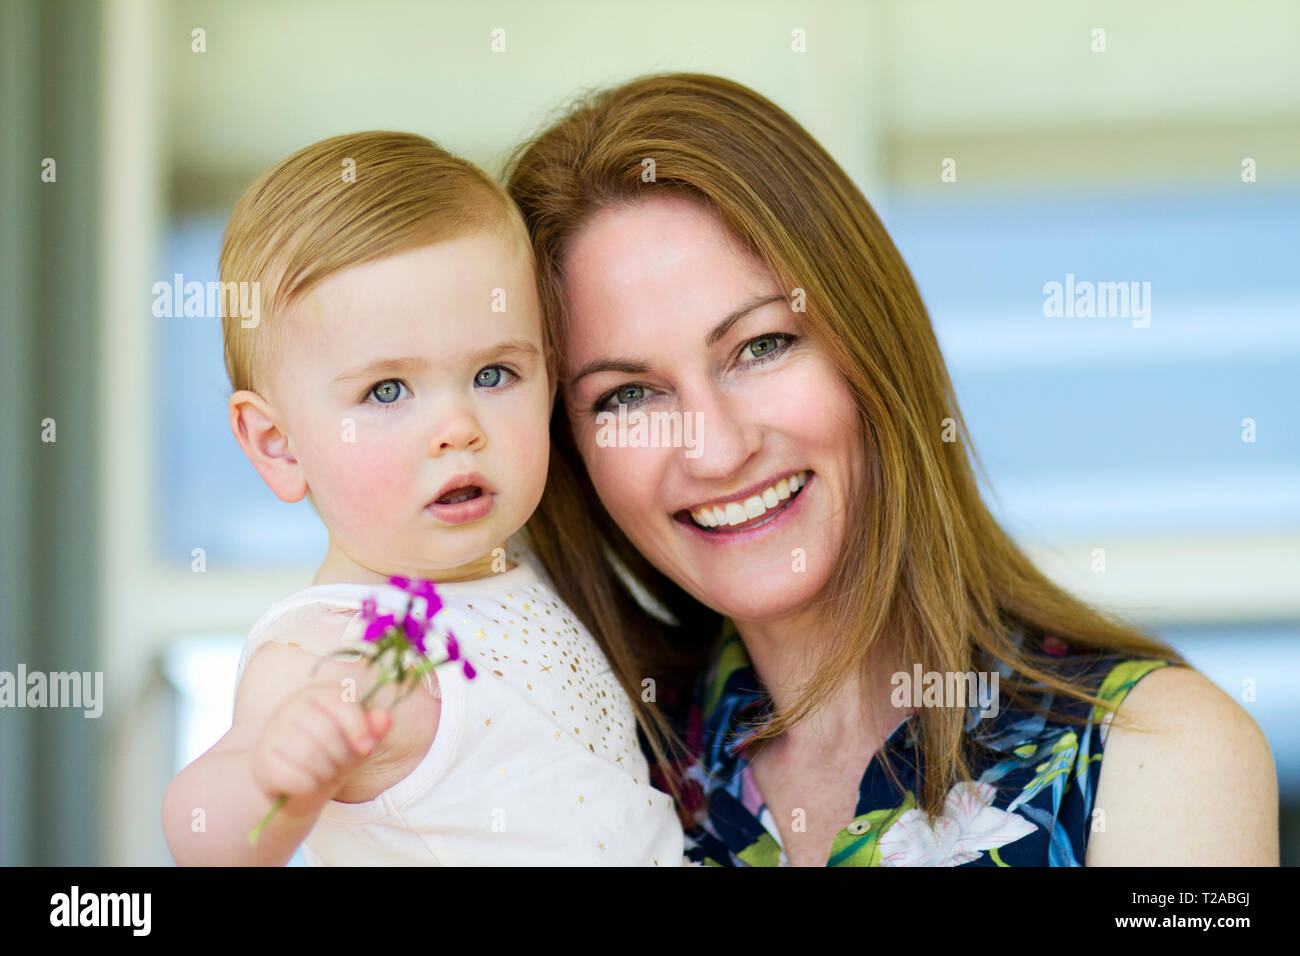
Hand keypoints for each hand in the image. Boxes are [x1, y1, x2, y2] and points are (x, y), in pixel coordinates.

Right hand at [251, 681, 393, 817]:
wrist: (293, 788)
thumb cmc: (329, 759)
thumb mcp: (355, 743)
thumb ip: (372, 730)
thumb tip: (386, 718)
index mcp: (315, 695)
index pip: (340, 702)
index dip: (358, 727)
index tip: (365, 747)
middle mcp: (290, 708)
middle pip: (328, 733)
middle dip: (342, 757)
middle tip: (337, 766)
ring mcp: (272, 734)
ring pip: (311, 756)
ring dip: (325, 774)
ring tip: (322, 774)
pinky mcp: (263, 762)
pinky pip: (297, 779)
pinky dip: (308, 788)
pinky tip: (305, 785)